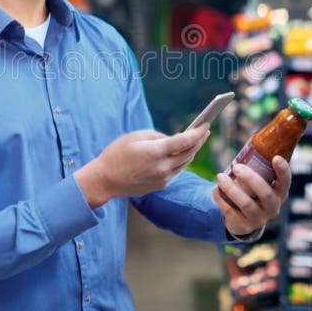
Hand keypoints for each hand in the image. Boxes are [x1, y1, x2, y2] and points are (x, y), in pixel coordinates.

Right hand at [75, 125, 210, 207]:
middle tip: (204, 131)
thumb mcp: (135, 136)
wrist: (105, 180)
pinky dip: (180, 162)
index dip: (198, 132)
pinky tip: (180, 154)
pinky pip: (175, 171)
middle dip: (199, 141)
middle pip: (189, 153)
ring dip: (191, 152)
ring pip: (184, 164)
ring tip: (196, 141)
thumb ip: (157, 136)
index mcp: (156, 152)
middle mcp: (162, 167)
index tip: (206, 125)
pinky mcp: (160, 186)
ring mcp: (162, 179)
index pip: (185, 141)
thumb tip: (172, 140)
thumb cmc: (117, 154)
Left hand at [212, 156, 290, 235]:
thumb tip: (257, 138)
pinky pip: (230, 211)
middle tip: (236, 166)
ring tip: (219, 176)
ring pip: (246, 204)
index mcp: (279, 193)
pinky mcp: (243, 225)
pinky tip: (215, 190)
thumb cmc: (252, 192)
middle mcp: (272, 207)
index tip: (275, 157)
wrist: (243, 219)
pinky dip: (220, 198)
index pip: (285, 182)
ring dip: (231, 188)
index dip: (283, 171)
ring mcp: (259, 218)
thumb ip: (258, 166)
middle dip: (250, 178)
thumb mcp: (259, 181)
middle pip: (265, 193)